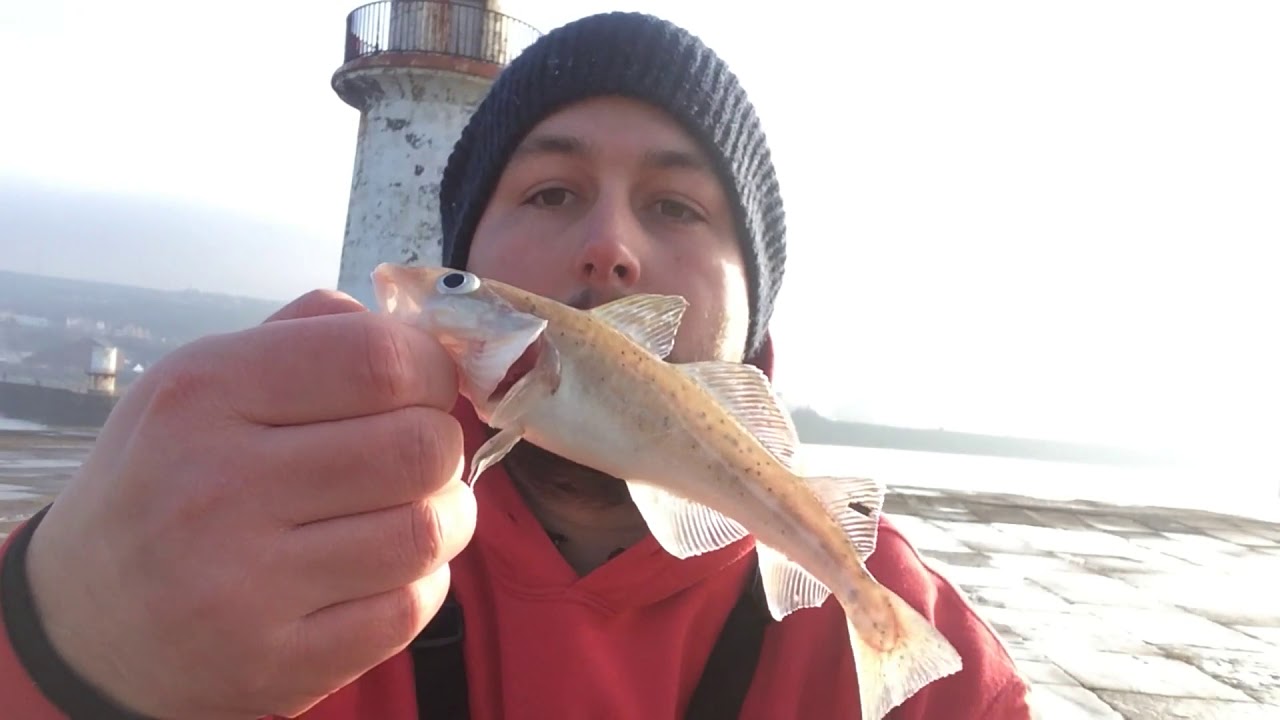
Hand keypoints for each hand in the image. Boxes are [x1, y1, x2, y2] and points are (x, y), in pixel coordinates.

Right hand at [23, 289, 474, 719]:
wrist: (86, 623)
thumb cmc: (167, 479)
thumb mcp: (201, 382)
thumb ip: (305, 334)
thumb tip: (412, 324)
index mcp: (204, 393)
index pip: (380, 360)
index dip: (432, 369)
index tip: (425, 385)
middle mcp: (218, 486)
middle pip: (420, 447)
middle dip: (443, 445)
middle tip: (419, 453)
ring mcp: (245, 586)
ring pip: (428, 531)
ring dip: (446, 515)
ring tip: (415, 509)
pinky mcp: (277, 662)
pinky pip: (410, 608)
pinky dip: (421, 582)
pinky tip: (385, 568)